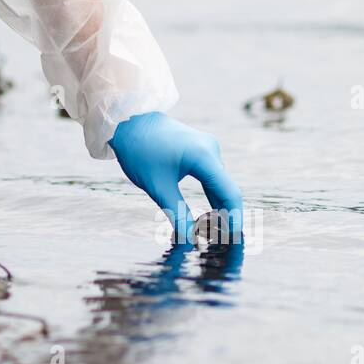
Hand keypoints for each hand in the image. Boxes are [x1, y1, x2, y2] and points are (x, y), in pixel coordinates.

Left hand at [109, 111, 242, 243]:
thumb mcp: (158, 187)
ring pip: (220, 185)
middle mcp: (211, 150)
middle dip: (226, 217)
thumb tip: (190, 239)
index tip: (235, 238)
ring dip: (218, 208)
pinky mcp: (201, 150)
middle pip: (227, 190)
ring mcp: (208, 148)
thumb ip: (177, 214)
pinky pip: (213, 178)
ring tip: (213, 233)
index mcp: (204, 157)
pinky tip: (209, 215)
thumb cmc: (139, 150)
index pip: (229, 192)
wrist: (128, 120)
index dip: (235, 217)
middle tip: (222, 242)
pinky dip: (212, 196)